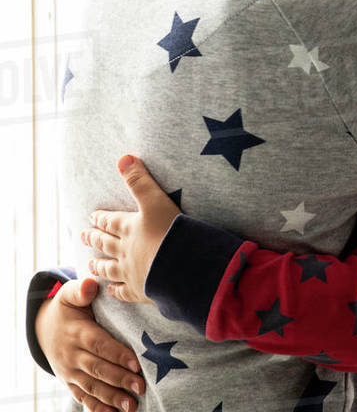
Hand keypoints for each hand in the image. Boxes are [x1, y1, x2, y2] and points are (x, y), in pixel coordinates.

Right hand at [35, 276, 144, 411]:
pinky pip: (82, 396)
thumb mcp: (69, 295)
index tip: (136, 363)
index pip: (100, 345)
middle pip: (98, 369)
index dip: (117, 354)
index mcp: (78, 333)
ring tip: (131, 405)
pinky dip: (96, 407)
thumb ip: (80, 290)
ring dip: (111, 397)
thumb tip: (90, 284)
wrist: (44, 328)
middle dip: (119, 379)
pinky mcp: (70, 381)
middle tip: (141, 386)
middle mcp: (73, 355)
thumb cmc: (68, 308)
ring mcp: (70, 371)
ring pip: (92, 386)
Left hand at [82, 155, 180, 303]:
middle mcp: (125, 250)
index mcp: (129, 228)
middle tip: (82, 236)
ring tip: (90, 263)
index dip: (101, 218)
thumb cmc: (171, 232)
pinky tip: (110, 290)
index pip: (110, 221)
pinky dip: (114, 290)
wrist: (181, 267)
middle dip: (94, 238)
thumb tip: (123, 157)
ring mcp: (130, 272)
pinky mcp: (139, 290)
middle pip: (105, 243)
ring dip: (98, 265)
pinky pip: (122, 291)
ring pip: (109, 268)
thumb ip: (140, 180)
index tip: (91, 217)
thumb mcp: (156, 200)